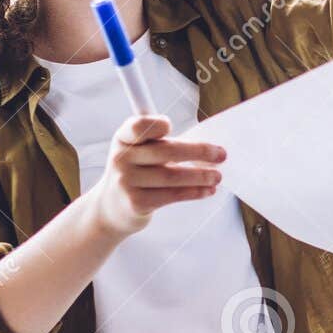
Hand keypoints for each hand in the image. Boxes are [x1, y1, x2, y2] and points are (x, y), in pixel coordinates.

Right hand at [90, 113, 225, 237]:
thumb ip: (161, 142)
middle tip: (221, 155)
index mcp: (124, 139)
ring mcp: (127, 182)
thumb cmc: (136, 173)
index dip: (155, 125)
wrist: (110, 208)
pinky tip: (207, 190)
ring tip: (217, 176)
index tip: (171, 126)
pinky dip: (194, 192)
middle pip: (166, 151)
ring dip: (201, 176)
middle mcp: (122, 158)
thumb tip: (207, 146)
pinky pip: (172, 195)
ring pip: (172, 176)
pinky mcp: (136, 203)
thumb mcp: (138, 151)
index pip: (138, 126)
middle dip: (199, 152)